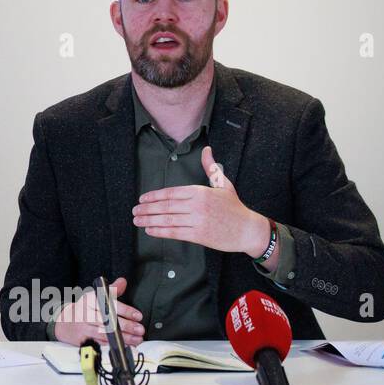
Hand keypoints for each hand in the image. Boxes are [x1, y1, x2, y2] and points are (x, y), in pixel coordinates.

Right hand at [53, 277, 144, 347]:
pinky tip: (126, 344)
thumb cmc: (84, 308)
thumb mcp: (95, 296)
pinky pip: (102, 343)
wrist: (64, 322)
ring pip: (106, 334)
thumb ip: (111, 290)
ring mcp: (84, 327)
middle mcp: (85, 313)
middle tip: (140, 329)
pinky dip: (115, 345)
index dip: (125, 311)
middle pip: (108, 320)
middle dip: (126, 326)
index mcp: (89, 300)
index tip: (138, 315)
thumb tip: (123, 282)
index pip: (109, 304)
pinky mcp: (84, 339)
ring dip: (124, 338)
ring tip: (137, 338)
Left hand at [132, 145, 268, 255]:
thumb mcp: (223, 184)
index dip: (154, 196)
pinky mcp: (199, 235)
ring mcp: (197, 221)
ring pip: (167, 219)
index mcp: (200, 191)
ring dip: (149, 220)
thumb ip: (211, 167)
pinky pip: (175, 232)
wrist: (248, 230)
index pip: (171, 192)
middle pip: (165, 206)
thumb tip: (206, 149)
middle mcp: (197, 205)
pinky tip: (149, 230)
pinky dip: (160, 231)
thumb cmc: (234, 207)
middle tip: (135, 210)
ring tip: (137, 220)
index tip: (142, 198)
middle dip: (147, 208)